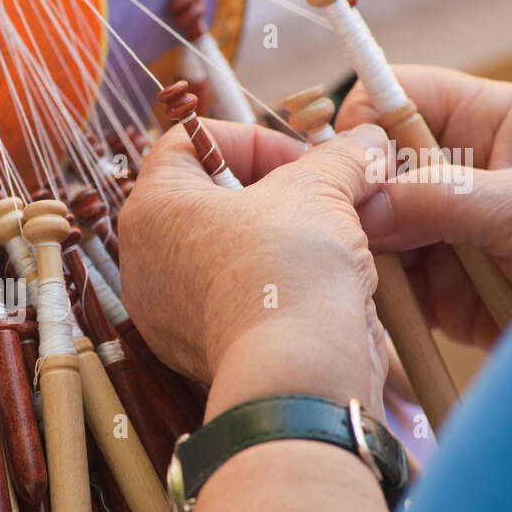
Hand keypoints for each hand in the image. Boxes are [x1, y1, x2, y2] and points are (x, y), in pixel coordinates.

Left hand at [119, 120, 391, 416]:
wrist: (291, 370)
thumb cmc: (287, 267)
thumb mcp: (321, 190)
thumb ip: (340, 158)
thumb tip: (367, 140)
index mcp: (152, 207)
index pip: (188, 144)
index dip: (251, 141)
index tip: (302, 162)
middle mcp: (143, 258)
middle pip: (206, 201)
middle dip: (271, 195)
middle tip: (320, 202)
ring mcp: (163, 310)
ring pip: (221, 254)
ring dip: (275, 242)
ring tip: (326, 246)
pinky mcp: (191, 350)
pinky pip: (229, 301)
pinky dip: (269, 289)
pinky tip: (313, 291)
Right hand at [338, 65, 511, 347]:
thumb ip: (443, 198)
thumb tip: (366, 205)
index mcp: (487, 124)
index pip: (403, 97)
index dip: (366, 121)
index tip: (348, 161)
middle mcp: (454, 172)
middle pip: (374, 166)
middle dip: (356, 194)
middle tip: (348, 224)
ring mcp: (437, 229)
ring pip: (367, 225)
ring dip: (358, 245)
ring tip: (356, 265)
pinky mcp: (430, 281)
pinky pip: (380, 278)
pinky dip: (369, 288)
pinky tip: (366, 294)